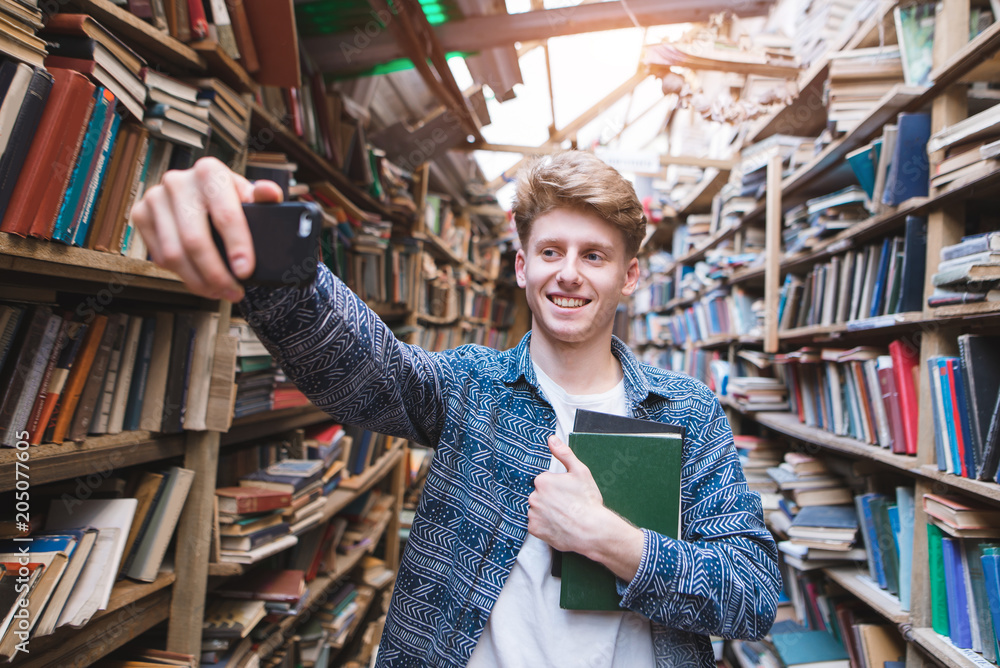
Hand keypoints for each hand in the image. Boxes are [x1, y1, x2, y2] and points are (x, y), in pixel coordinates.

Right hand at [130, 156, 282, 300]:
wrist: (200, 195)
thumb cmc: (229, 198)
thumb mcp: (249, 195)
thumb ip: (263, 197)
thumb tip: (270, 193)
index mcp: (209, 171)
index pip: (225, 215)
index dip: (237, 246)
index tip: (245, 271)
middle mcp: (178, 181)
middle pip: (195, 240)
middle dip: (216, 274)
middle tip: (233, 291)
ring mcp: (155, 197)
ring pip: (174, 254)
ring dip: (198, 281)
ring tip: (219, 291)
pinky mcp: (141, 215)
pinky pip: (160, 257)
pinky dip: (182, 275)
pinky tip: (200, 279)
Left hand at [528, 435, 644, 581]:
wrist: (592, 530)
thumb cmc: (588, 501)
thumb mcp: (580, 472)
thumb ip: (564, 453)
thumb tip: (551, 439)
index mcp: (542, 480)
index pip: (546, 481)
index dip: (559, 487)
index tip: (569, 494)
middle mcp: (533, 496)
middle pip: (540, 495)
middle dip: (551, 499)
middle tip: (568, 506)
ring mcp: (533, 514)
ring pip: (538, 510)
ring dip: (547, 512)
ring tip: (565, 517)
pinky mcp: (534, 529)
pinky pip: (537, 525)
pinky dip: (545, 525)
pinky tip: (559, 525)